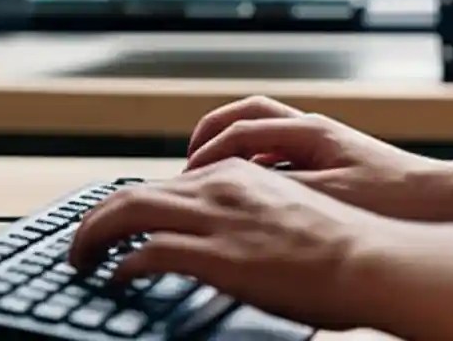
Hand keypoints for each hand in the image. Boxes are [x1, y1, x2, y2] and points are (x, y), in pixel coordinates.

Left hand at [69, 159, 387, 329]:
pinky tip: (114, 276)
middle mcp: (219, 186)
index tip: (115, 224)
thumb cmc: (344, 246)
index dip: (131, 204)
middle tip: (81, 242)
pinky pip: (148, 252)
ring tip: (80, 257)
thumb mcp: (290, 213)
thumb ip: (252, 215)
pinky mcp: (215, 253)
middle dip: (97, 217)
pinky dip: (122, 263)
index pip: (165, 183)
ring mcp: (216, 217)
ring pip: (128, 211)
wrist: (372, 259)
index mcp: (238, 175)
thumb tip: (231, 239)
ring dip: (94, 234)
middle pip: (134, 192)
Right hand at [186, 96, 451, 220]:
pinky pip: (280, 154)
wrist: (442, 202)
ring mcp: (323, 144)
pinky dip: (255, 165)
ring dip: (233, 147)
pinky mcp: (332, 163)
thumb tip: (234, 186)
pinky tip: (251, 192)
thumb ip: (277, 188)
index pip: (240, 130)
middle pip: (248, 114)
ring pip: (264, 132)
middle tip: (189, 159)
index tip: (186, 177)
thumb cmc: (393, 199)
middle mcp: (314, 130)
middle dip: (212, 132)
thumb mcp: (327, 196)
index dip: (207, 152)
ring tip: (211, 173)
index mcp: (309, 131)